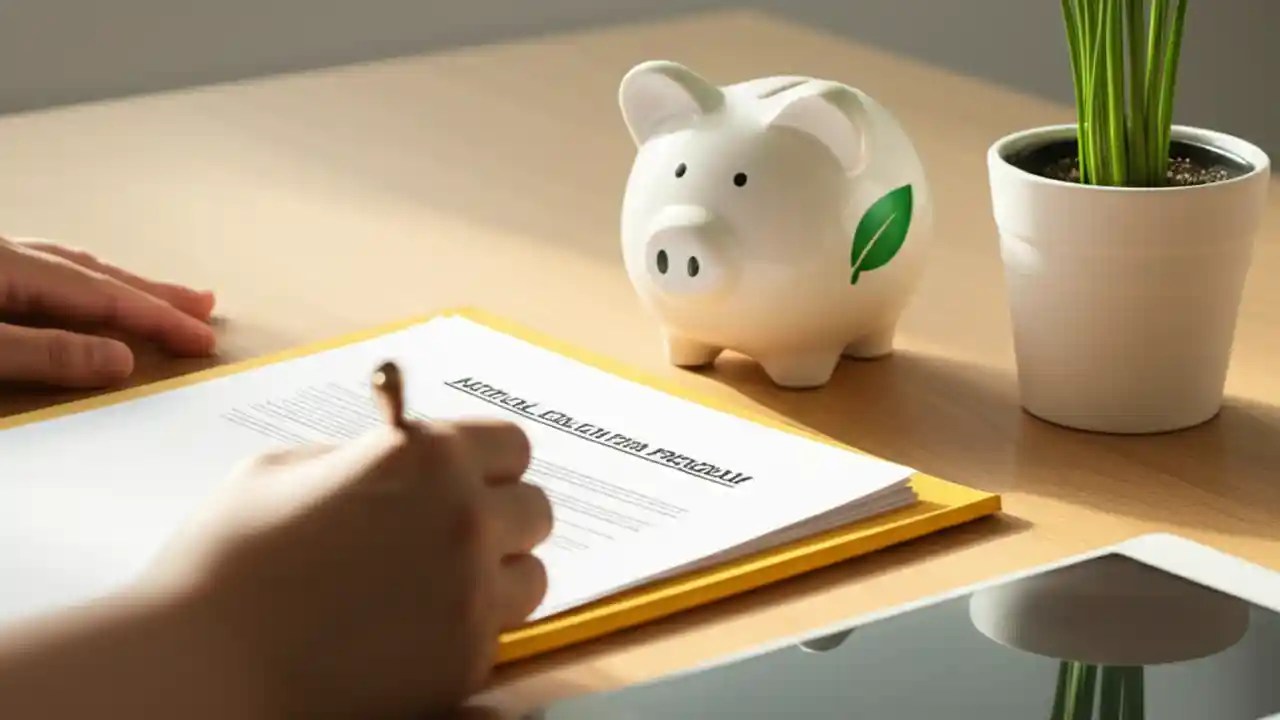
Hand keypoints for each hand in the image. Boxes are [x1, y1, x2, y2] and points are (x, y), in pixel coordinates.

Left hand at [0, 236, 216, 387]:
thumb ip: (46, 353)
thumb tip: (123, 361)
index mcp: (13, 267)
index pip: (103, 295)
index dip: (157, 318)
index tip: (205, 340)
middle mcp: (8, 256)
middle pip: (94, 274)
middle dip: (153, 292)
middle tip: (205, 305)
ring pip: (68, 269)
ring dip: (119, 285)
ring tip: (155, 296)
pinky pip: (43, 275)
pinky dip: (80, 286)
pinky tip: (77, 294)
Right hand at [144, 419, 552, 718]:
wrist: (203, 666)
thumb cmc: (227, 559)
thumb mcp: (286, 471)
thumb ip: (364, 459)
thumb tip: (401, 461)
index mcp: (425, 456)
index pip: (512, 445)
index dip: (485, 463)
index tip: (463, 480)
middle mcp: (465, 519)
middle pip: (535, 511)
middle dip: (499, 520)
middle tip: (447, 539)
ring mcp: (472, 596)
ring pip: (531, 579)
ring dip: (494, 581)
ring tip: (432, 592)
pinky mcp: (466, 664)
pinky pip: (496, 638)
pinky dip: (466, 636)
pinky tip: (409, 636)